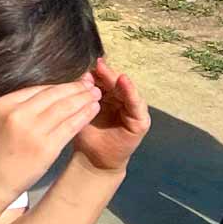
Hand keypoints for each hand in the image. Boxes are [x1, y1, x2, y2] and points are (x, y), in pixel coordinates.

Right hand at [0, 77, 102, 205]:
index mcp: (1, 104)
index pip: (36, 87)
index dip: (55, 83)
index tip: (68, 80)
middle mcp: (18, 114)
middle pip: (53, 94)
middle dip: (74, 87)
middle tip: (89, 83)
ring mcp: (34, 131)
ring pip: (65, 108)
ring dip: (83, 99)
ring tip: (95, 94)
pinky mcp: (47, 148)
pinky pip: (70, 126)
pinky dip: (83, 116)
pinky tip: (92, 109)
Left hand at [71, 59, 149, 173]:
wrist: (94, 160)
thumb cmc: (87, 134)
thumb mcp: (82, 110)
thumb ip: (83, 94)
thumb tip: (82, 74)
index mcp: (108, 96)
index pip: (104, 80)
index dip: (97, 72)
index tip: (88, 64)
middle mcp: (122, 100)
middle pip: (116, 82)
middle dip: (107, 74)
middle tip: (98, 64)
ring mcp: (133, 110)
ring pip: (127, 90)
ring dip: (119, 81)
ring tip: (112, 73)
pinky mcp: (141, 121)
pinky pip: (136, 105)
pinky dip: (131, 93)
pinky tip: (125, 83)